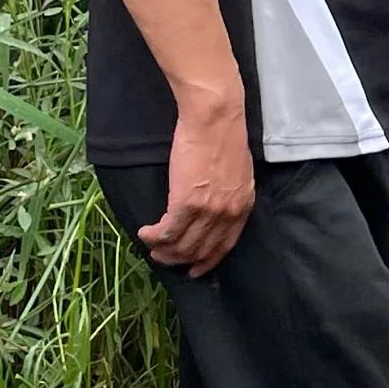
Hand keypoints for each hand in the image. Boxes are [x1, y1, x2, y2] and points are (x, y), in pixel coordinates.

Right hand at [140, 88, 253, 275]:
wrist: (215, 118)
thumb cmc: (224, 136)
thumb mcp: (238, 172)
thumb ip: (230, 193)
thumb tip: (216, 205)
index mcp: (243, 206)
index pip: (225, 245)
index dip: (208, 260)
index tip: (196, 269)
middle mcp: (227, 214)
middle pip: (201, 250)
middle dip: (181, 260)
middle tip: (164, 259)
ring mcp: (208, 211)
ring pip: (183, 246)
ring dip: (164, 251)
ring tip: (152, 248)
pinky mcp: (186, 203)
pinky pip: (167, 232)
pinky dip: (154, 237)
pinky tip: (145, 233)